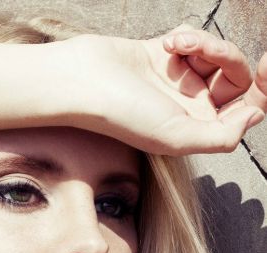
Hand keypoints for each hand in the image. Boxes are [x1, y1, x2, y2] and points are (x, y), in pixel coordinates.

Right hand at [61, 25, 266, 154]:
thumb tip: (255, 117)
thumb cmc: (124, 115)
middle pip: (234, 77)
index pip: (246, 110)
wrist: (83, 82)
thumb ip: (223, 137)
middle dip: (224, 56)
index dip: (263, 89)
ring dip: (201, 42)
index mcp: (197, 130)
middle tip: (202, 50)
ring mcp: (178, 81)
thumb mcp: (177, 138)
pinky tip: (164, 42)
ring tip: (173, 44)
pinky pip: (193, 38)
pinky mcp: (164, 56)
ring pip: (215, 53)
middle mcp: (190, 107)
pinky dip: (185, 35)